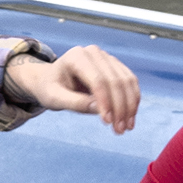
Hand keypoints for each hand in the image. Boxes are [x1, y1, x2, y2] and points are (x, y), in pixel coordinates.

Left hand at [2, 42, 142, 133]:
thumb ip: (75, 103)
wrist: (51, 79)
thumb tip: (99, 109)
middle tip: (120, 130)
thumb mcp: (54, 99)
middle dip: (120, 107)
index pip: (97, 80)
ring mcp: (106, 57)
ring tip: (126, 127)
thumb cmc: (50, 89)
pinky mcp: (114, 65)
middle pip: (115, 81)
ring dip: (130, 105)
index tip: (108, 122)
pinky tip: (129, 117)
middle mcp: (94, 52)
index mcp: (76, 57)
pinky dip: (132, 100)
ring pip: (127, 81)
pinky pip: (130, 81)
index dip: (106, 101)